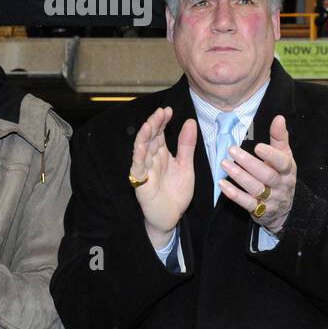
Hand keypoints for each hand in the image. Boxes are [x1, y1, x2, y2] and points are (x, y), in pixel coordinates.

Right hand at [131, 106, 197, 246]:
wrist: (171, 217)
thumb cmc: (176, 193)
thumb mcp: (186, 166)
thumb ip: (186, 146)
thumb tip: (189, 121)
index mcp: (161, 154)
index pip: (159, 134)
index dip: (162, 121)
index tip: (168, 110)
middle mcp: (151, 160)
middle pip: (149, 139)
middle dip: (154, 125)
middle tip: (160, 113)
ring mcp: (144, 171)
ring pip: (141, 151)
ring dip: (144, 138)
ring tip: (149, 125)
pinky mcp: (141, 184)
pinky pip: (138, 169)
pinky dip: (139, 158)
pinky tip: (142, 147)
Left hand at [218, 114, 296, 235]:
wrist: (285, 209)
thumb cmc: (281, 176)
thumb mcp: (285, 157)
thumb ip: (280, 138)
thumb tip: (279, 118)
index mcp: (287, 170)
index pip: (282, 163)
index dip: (271, 155)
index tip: (257, 146)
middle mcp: (280, 185)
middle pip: (267, 175)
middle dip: (249, 163)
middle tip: (232, 150)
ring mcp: (270, 199)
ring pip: (256, 188)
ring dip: (239, 176)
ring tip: (224, 164)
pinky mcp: (259, 211)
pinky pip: (247, 203)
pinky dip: (234, 194)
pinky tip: (222, 184)